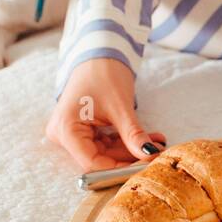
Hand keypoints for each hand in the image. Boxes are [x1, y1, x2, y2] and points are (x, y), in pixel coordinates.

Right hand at [46, 58, 165, 170]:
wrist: (99, 52)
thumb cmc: (103, 73)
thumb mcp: (121, 107)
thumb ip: (133, 135)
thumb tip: (150, 156)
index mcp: (66, 130)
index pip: (93, 163)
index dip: (119, 168)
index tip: (145, 167)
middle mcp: (64, 135)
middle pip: (99, 159)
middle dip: (130, 157)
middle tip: (156, 154)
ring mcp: (73, 132)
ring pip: (106, 152)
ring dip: (132, 148)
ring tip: (157, 141)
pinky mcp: (83, 129)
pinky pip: (106, 143)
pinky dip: (127, 141)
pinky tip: (148, 137)